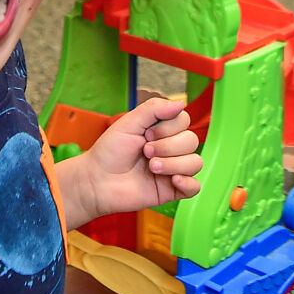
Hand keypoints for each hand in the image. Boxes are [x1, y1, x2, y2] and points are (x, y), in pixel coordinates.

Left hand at [60, 97, 202, 227]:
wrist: (97, 181)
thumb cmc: (109, 152)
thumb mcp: (130, 122)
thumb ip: (154, 109)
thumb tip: (181, 102)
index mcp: (161, 131)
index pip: (184, 121)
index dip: (168, 127)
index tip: (146, 134)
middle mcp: (170, 149)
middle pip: (191, 141)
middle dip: (168, 146)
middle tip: (145, 151)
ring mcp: (172, 169)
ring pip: (195, 162)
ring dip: (174, 164)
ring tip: (151, 167)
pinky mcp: (172, 190)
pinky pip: (195, 187)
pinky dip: (188, 183)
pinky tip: (173, 180)